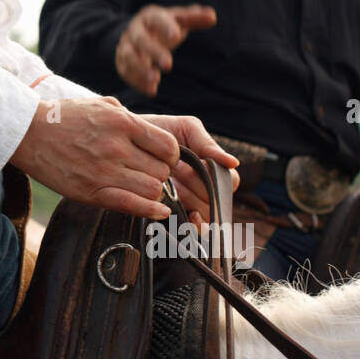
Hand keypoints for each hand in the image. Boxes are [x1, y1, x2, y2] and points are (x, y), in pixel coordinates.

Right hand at [10, 97, 180, 219]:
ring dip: (151, 190)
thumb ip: (128, 117)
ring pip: (152, 190)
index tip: (161, 157)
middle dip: (159, 173)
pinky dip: (150, 210)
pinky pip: (132, 205)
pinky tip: (158, 210)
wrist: (27, 133)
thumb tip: (151, 133)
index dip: (170, 155)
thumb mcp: (100, 104)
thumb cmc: (63, 117)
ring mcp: (104, 171)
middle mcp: (116, 147)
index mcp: (122, 122)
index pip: (169, 147)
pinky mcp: (91, 191)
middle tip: (146, 171)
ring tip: (138, 184)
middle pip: (162, 171)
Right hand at [114, 5, 217, 96]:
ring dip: (140, 70)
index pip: (156, 19)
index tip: (177, 36)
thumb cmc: (163, 25)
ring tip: (155, 81)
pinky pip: (125, 72)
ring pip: (129, 57)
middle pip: (140, 40)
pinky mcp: (122, 62)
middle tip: (168, 65)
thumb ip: (194, 18)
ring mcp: (126, 46)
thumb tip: (212, 16)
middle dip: (153, 52)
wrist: (136, 31)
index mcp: (150, 17)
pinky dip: (136, 82)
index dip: (165, 27)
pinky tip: (151, 91)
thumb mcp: (178, 19)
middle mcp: (135, 31)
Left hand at [138, 113, 239, 227]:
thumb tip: (233, 162)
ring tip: (173, 185)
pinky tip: (186, 216)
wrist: (125, 138)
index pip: (230, 182)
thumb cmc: (157, 130)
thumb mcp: (184, 129)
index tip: (201, 169)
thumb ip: (207, 144)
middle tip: (178, 172)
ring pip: (206, 214)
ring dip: (191, 201)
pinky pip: (194, 229)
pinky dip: (194, 226)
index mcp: (210, 167)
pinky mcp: (173, 213)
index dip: (219, 179)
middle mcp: (203, 187)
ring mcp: (189, 201)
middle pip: (216, 199)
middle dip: (198, 186)